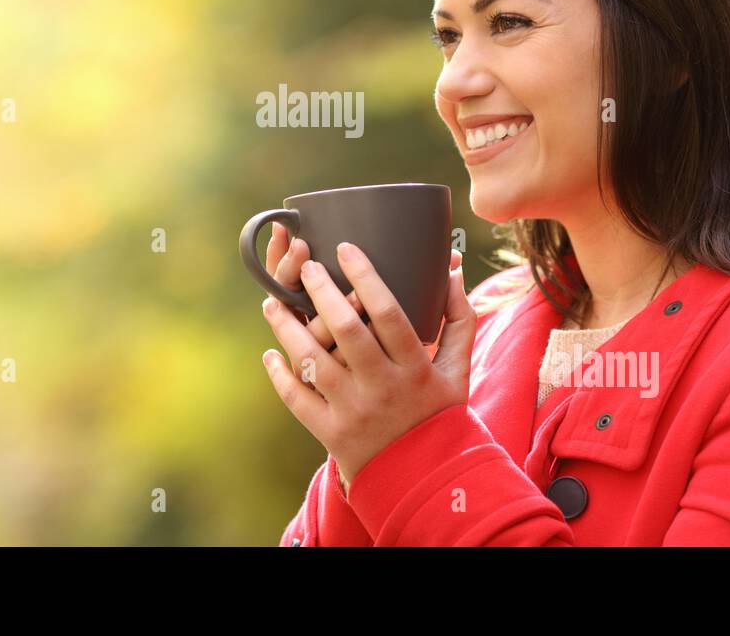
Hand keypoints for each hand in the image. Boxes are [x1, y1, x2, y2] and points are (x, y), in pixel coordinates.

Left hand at [261, 243, 477, 487]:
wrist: (422, 480)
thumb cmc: (438, 415)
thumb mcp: (457, 371)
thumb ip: (459, 320)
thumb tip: (453, 272)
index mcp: (414, 368)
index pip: (389, 313)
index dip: (366, 277)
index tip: (345, 248)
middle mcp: (382, 388)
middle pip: (346, 331)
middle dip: (321, 293)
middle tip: (306, 266)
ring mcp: (354, 411)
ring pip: (312, 361)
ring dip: (287, 328)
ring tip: (272, 303)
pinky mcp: (330, 433)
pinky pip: (297, 399)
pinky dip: (279, 374)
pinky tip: (270, 352)